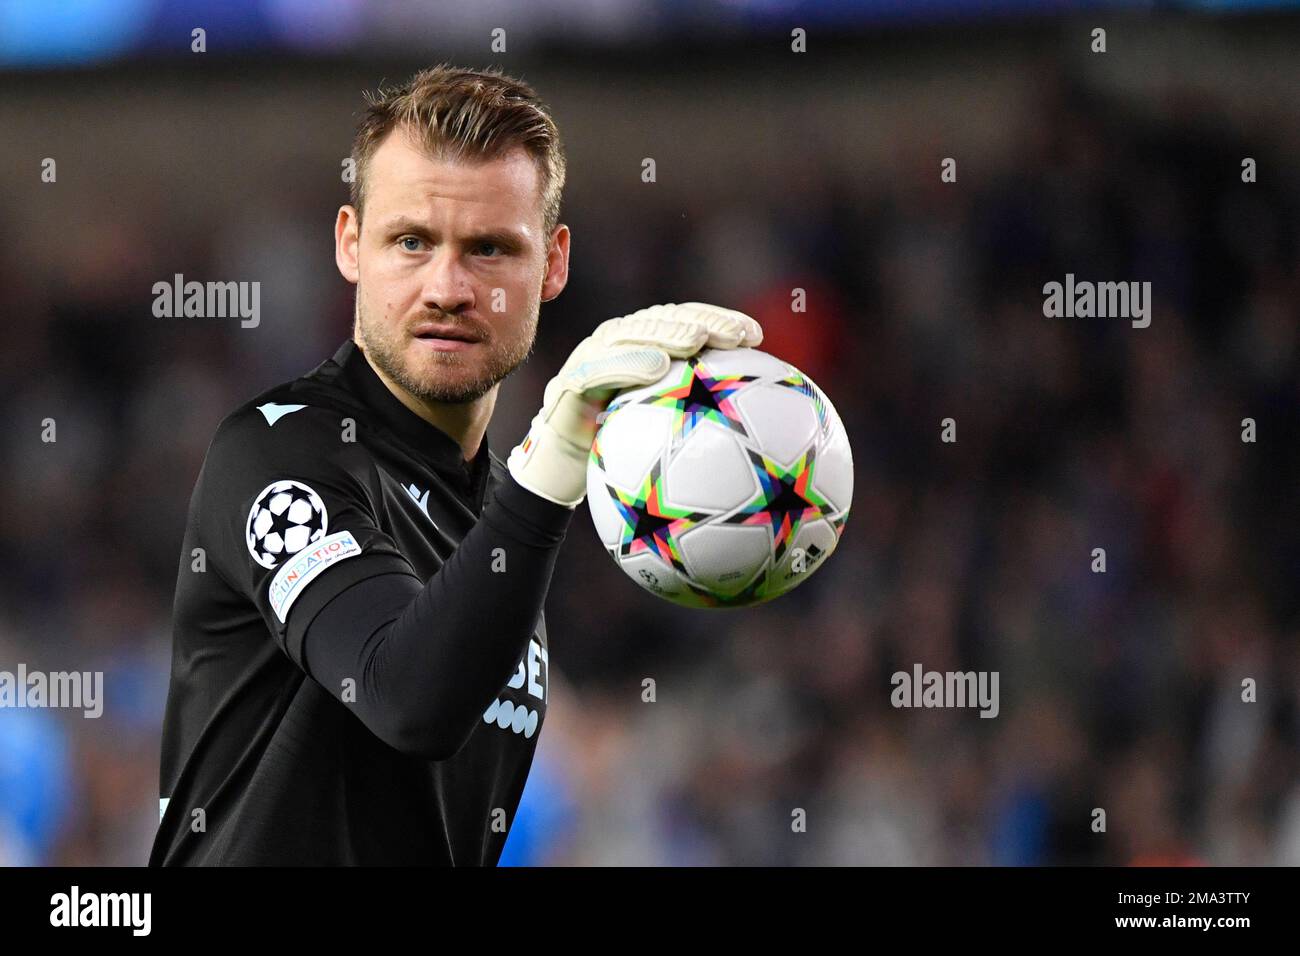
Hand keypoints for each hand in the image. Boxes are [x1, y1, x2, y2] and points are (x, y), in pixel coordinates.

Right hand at [507, 302, 762, 506]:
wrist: (561, 469)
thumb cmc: (617, 450)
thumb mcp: (660, 430)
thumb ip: (694, 414)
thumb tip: (755, 428)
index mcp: (644, 346)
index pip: (686, 321)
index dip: (720, 319)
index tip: (756, 336)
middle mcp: (618, 343)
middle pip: (663, 320)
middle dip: (701, 321)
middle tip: (734, 335)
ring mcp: (591, 357)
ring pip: (632, 333)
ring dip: (666, 333)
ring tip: (696, 341)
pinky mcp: (570, 380)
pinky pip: (600, 366)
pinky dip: (628, 363)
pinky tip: (658, 368)